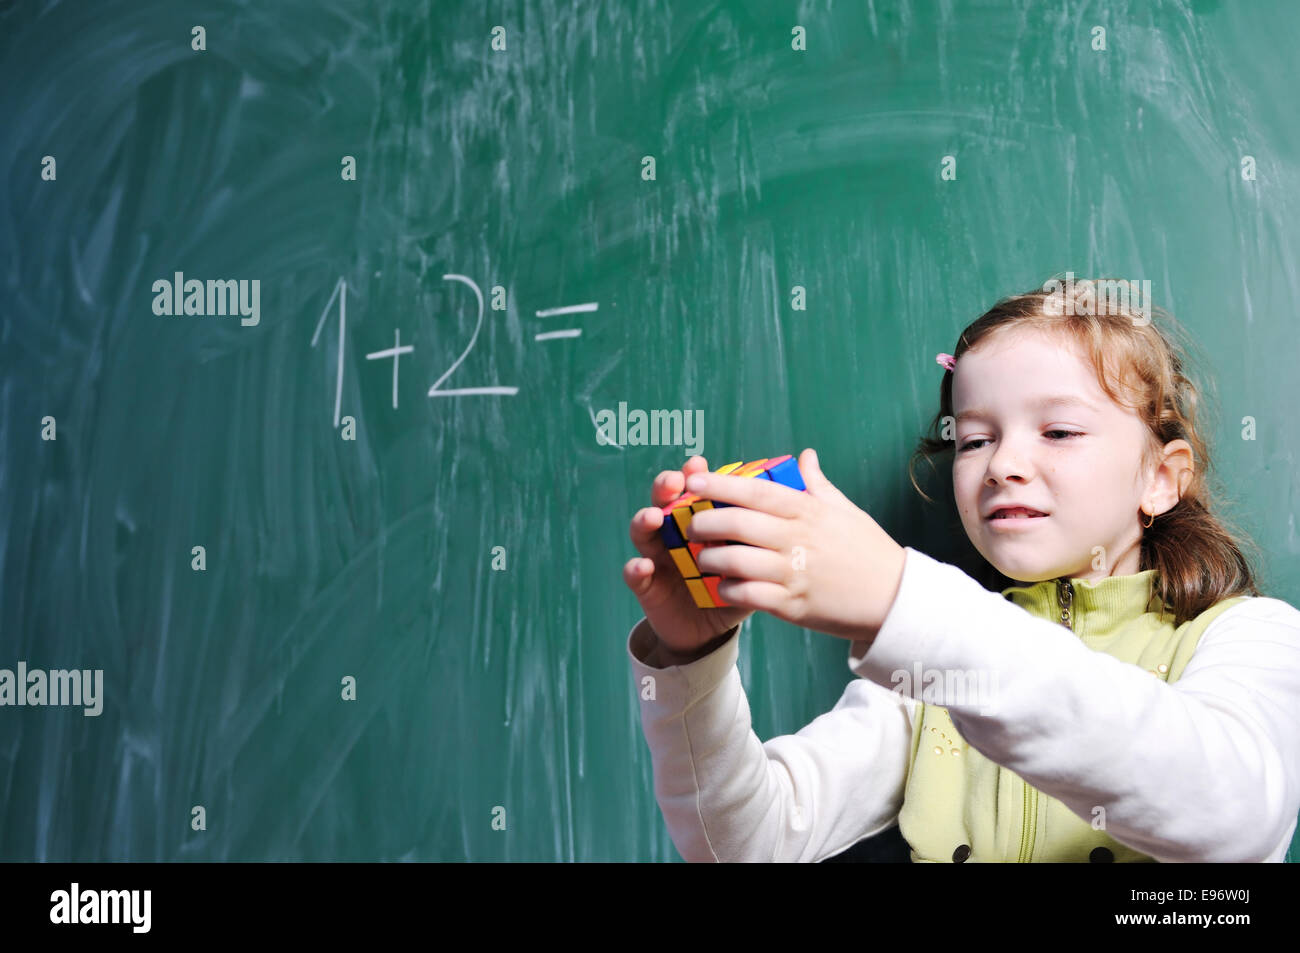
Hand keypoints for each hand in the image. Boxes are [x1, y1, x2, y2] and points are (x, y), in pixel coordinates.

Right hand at [623, 456, 755, 659]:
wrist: (711, 630)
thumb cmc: (735, 583)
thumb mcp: (756, 556)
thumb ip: (772, 523)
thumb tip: (805, 468)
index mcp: (699, 520)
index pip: (694, 490)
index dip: (693, 475)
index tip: (698, 465)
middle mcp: (674, 532)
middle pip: (664, 502)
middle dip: (665, 488)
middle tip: (674, 483)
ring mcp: (658, 557)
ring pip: (643, 532)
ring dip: (644, 521)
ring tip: (653, 517)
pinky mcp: (647, 585)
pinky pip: (636, 575)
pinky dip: (636, 568)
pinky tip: (643, 565)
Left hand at [681, 448, 906, 642]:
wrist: (895, 598)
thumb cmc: (867, 550)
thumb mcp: (845, 510)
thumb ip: (817, 484)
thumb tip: (805, 455)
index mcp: (808, 511)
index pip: (756, 492)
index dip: (719, 485)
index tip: (693, 481)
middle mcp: (799, 539)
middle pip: (738, 524)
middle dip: (704, 522)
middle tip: (690, 524)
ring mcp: (795, 573)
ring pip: (737, 561)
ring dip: (711, 558)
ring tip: (703, 557)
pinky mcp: (793, 605)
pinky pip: (750, 595)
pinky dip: (730, 590)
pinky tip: (723, 586)